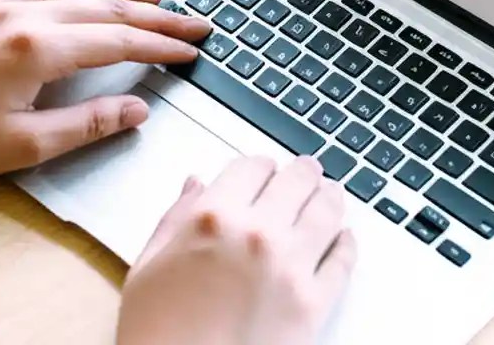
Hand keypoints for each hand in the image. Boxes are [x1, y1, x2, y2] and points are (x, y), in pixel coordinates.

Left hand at [0, 0, 210, 181]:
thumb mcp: (24, 146)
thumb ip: (87, 123)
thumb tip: (135, 108)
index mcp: (35, 49)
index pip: (117, 40)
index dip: (160, 46)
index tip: (190, 51)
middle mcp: (22, 16)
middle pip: (107, 8)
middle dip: (157, 16)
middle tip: (194, 23)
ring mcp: (1, 7)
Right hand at [118, 156, 357, 344]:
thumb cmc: (157, 336)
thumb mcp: (147, 268)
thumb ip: (175, 218)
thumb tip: (196, 185)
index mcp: (212, 219)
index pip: (252, 167)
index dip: (259, 166)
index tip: (263, 171)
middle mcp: (257, 235)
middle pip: (297, 180)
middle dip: (301, 174)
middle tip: (305, 174)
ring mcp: (291, 268)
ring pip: (328, 210)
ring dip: (329, 197)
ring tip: (329, 195)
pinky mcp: (315, 303)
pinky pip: (344, 260)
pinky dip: (346, 243)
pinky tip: (343, 238)